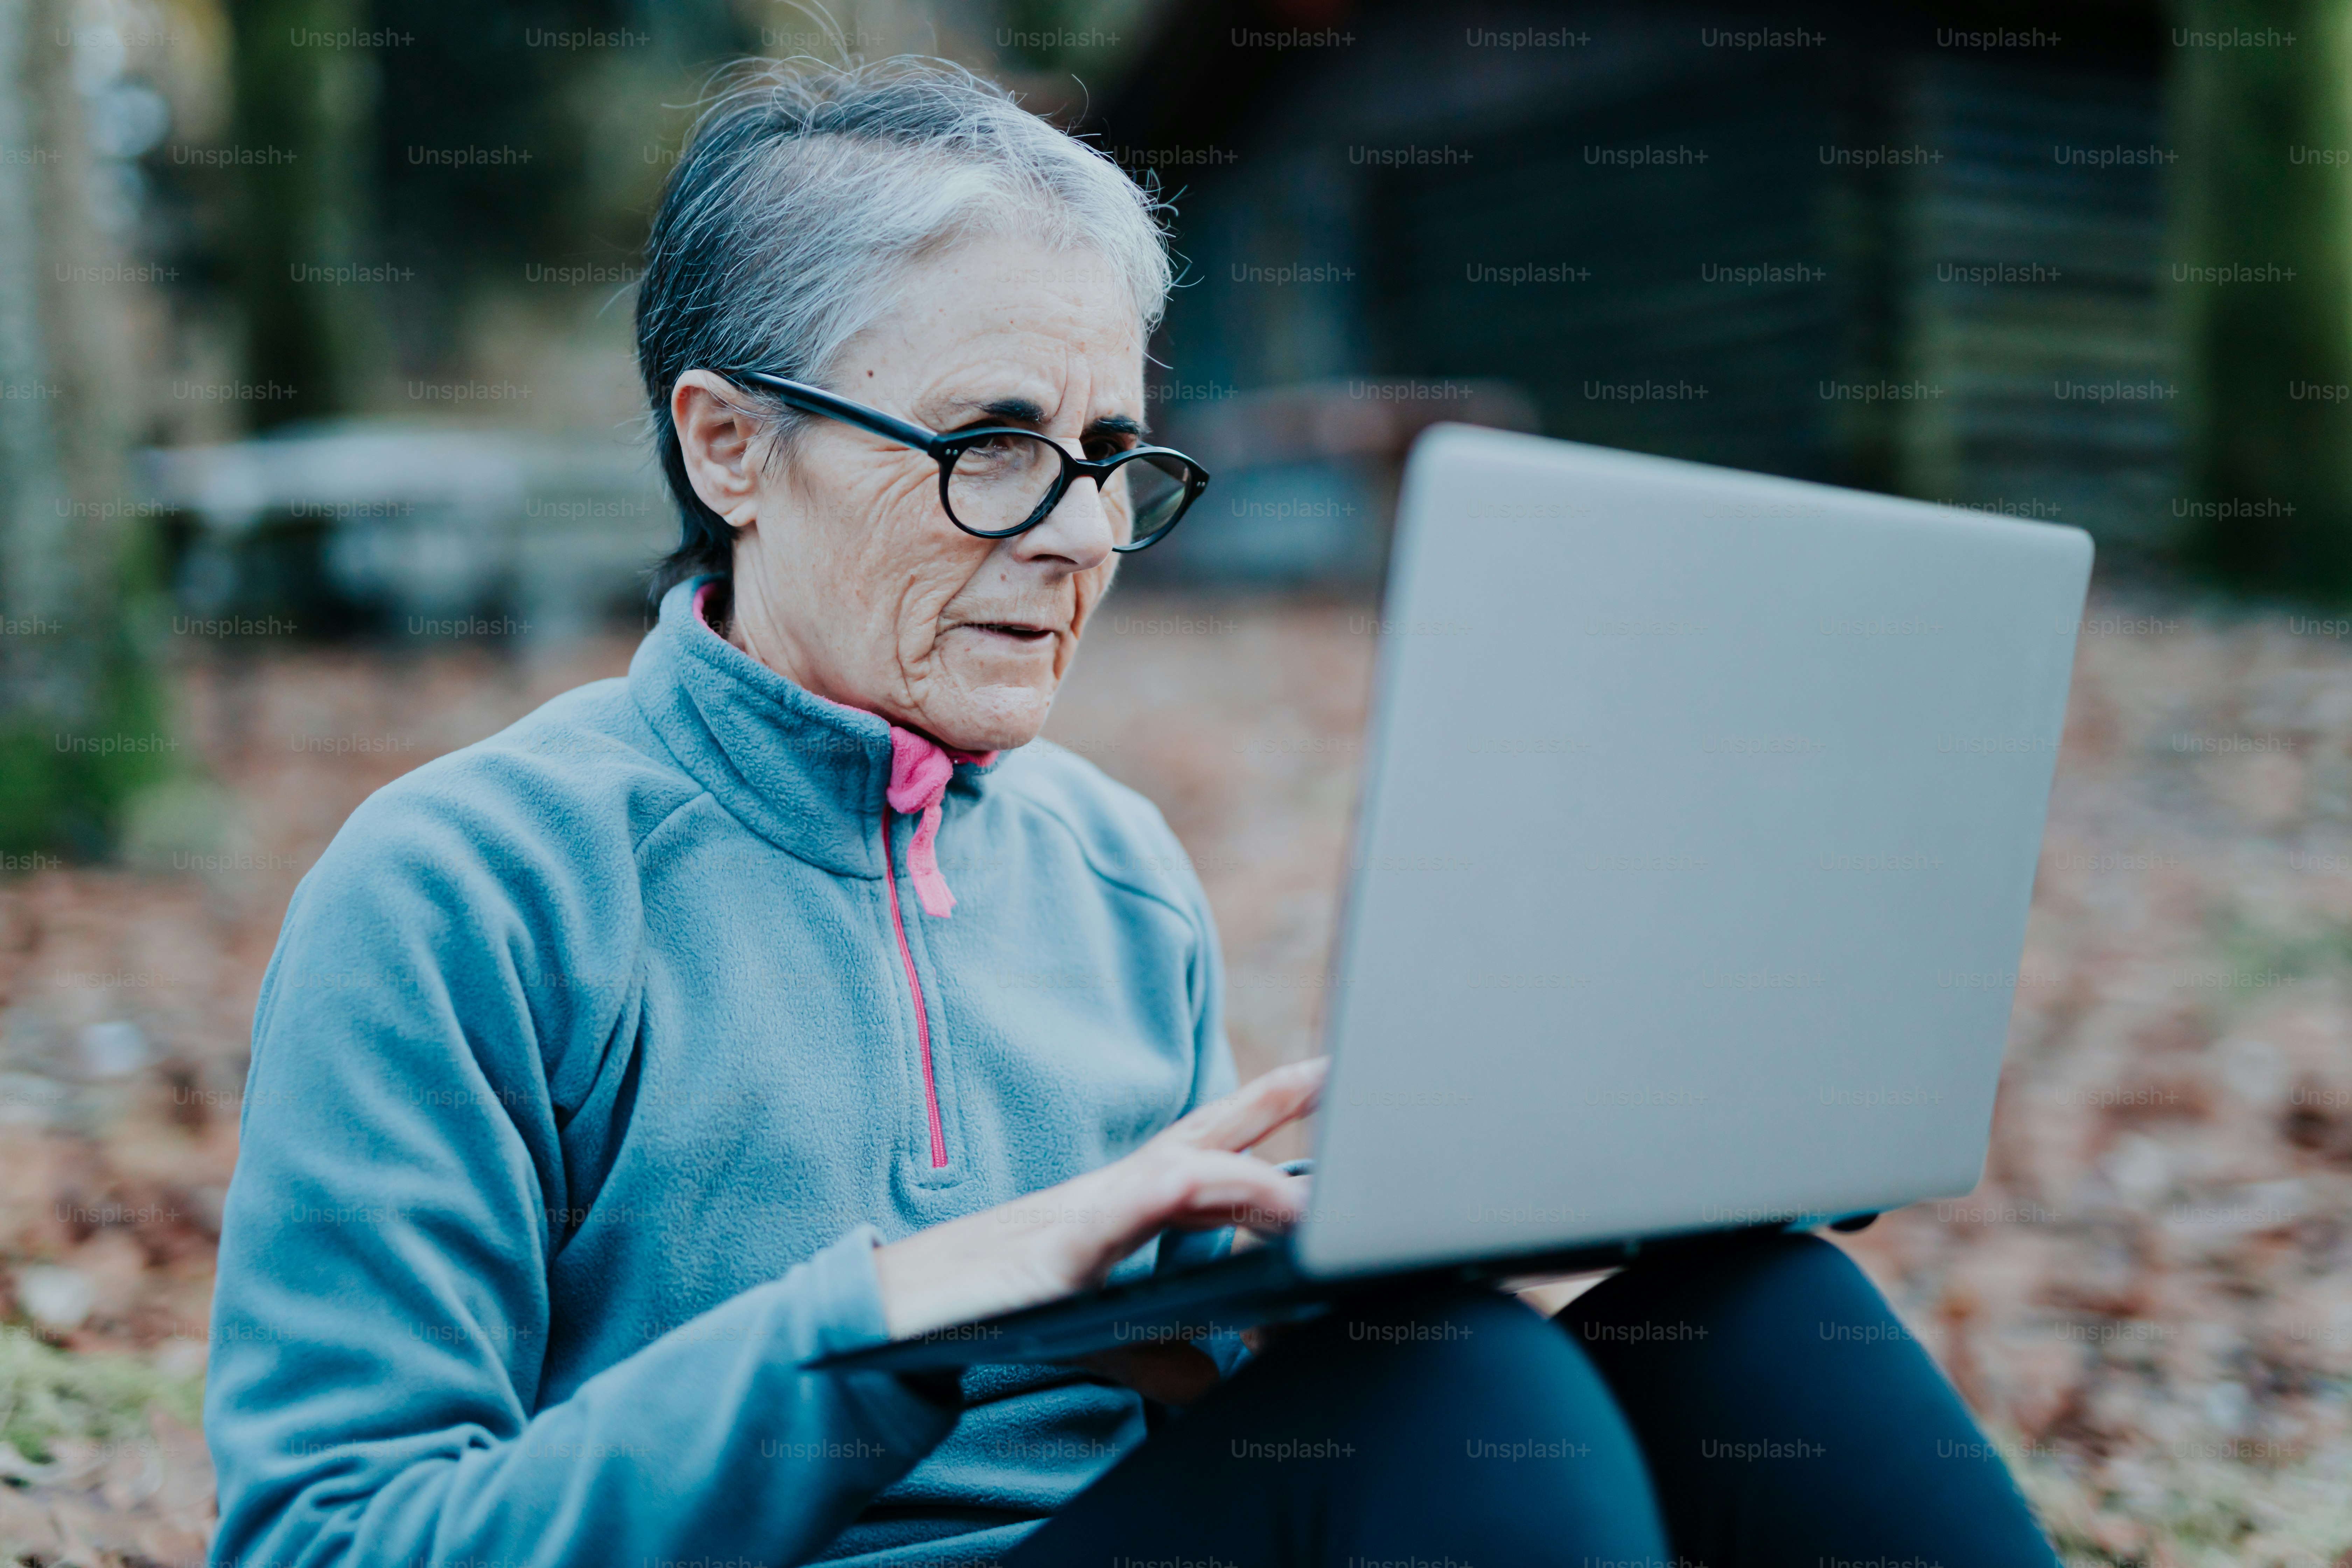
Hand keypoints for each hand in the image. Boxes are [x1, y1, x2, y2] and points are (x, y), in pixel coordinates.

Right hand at [871, 1057, 1326, 1342]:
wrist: (903, 1317)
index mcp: (1126, 1202)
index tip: (1327, 1076)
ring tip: (1307, 1200)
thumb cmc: (1000, 1312)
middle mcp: (1112, 1191)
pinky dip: (1163, 1197)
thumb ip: (1164, 1357)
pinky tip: (1202, 1186)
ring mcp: (1085, 1212)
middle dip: (1272, 1102)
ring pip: (1180, 1173)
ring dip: (1245, 1182)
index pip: (1208, 1143)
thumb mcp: (1103, 1339)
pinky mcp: (1057, 1251)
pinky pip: (1118, 1215)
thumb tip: (1215, 1382)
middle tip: (1343, 1076)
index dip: (1267, 1105)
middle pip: (1205, 1135)